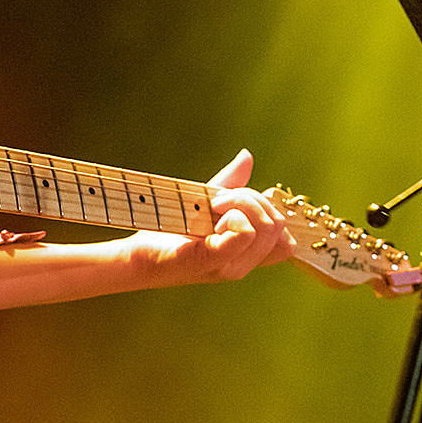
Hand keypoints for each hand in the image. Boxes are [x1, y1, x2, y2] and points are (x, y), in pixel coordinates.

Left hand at [127, 149, 293, 285]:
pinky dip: (233, 214)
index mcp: (244, 254)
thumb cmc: (166, 231)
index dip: (269, 213)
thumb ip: (230, 184)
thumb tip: (248, 156)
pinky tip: (211, 214)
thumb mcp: (203, 203)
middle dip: (252, 200)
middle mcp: (243, 264)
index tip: (234, 203)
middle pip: (278, 225)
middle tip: (216, 200)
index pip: (286, 242)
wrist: (135, 255)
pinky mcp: (212, 260)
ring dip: (241, 203)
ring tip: (212, 205)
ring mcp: (230, 266)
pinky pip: (245, 233)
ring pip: (267, 226)